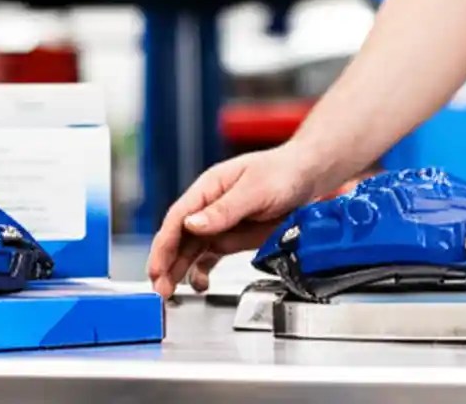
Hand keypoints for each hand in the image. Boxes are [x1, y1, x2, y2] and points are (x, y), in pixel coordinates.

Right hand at [146, 143, 324, 297]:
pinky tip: (198, 284)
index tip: (157, 267)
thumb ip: (223, 210)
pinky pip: (209, 257)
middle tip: (159, 289)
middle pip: (178, 237)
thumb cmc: (281, 173)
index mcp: (208, 188)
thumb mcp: (254, 190)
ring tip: (170, 292)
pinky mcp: (232, 238)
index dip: (164, 244)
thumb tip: (191, 225)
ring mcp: (219, 224)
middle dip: (165, 263)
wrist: (308, 177)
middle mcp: (208, 207)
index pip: (178, 218)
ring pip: (190, 250)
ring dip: (178, 270)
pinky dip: (201, 272)